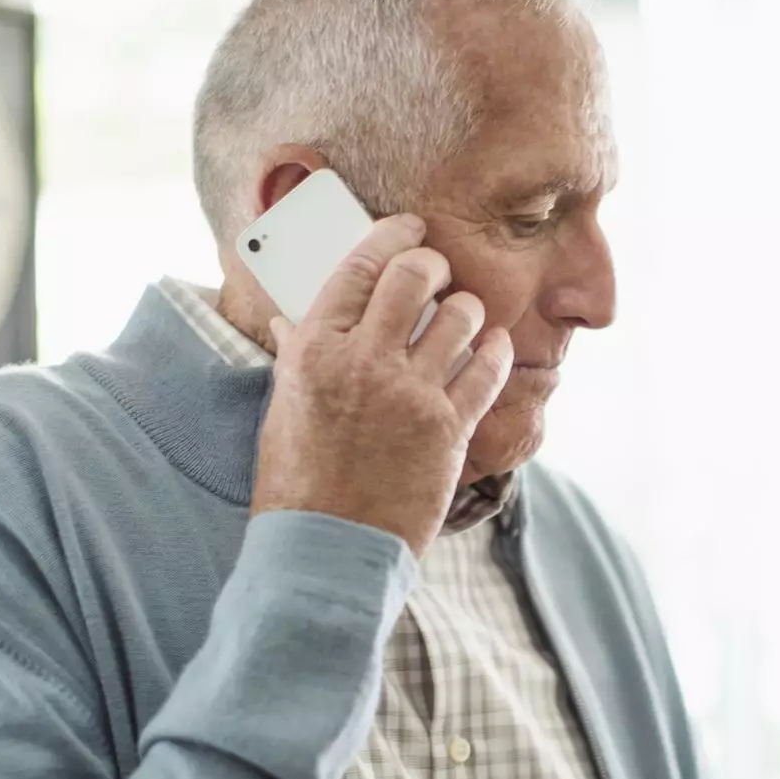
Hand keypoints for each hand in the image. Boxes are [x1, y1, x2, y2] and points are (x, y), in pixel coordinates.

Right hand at [250, 213, 513, 556]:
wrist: (328, 549)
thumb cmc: (297, 483)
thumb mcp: (283, 408)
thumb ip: (297, 357)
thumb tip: (292, 321)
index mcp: (314, 350)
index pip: (357, 266)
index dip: (389, 236)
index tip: (407, 228)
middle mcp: (364, 363)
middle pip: (414, 276)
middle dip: (431, 262)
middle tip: (436, 270)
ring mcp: (411, 395)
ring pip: (460, 315)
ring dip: (466, 307)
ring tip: (462, 316)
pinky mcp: (450, 429)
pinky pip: (489, 367)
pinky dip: (496, 350)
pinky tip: (493, 347)